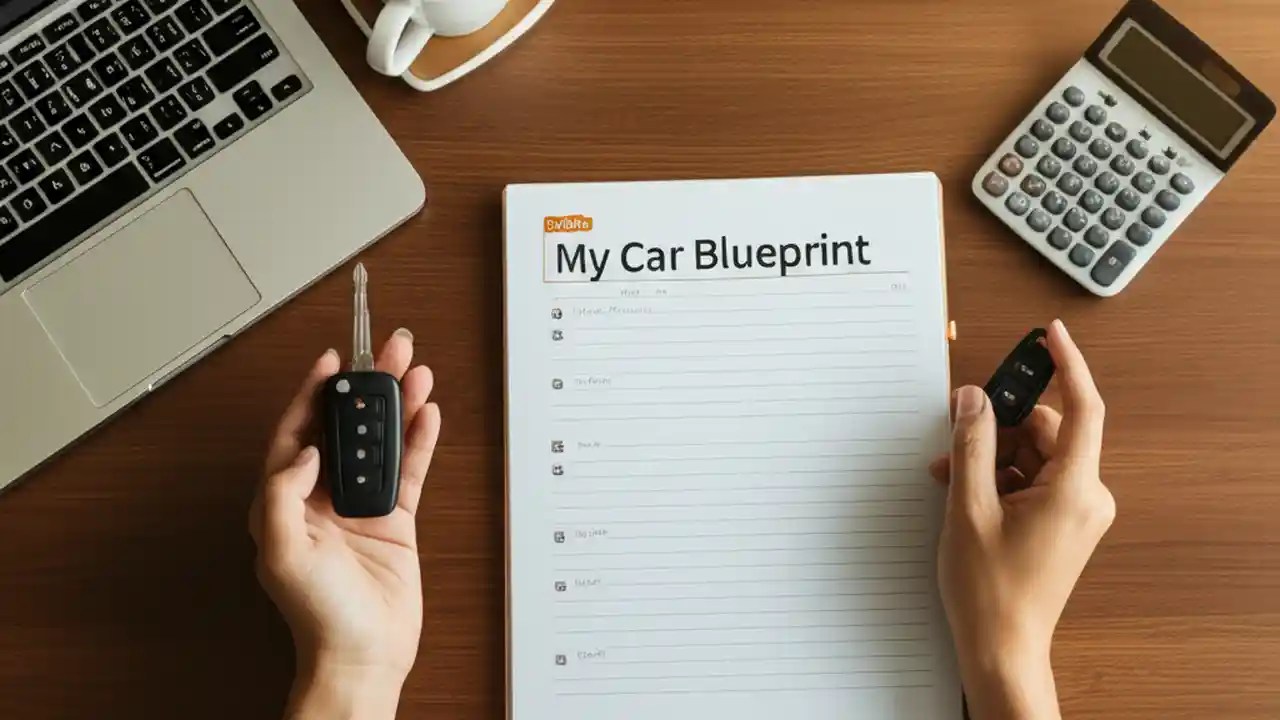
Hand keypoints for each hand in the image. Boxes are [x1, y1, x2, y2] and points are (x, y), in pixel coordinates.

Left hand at [249, 330, 441, 719]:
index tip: (330, 361)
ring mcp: (360, 506)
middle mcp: (321, 498)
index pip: (297, 433)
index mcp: (285, 502)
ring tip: (415, 373)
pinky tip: (428, 415)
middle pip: (346, 428)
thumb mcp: (281, 552)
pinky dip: (420, 441)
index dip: (312, 393)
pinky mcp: (395, 520)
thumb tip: (305, 449)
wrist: (363, 655)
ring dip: (397, 406)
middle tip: (386, 353)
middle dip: (365, 388)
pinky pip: (409, 471)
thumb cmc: (317, 616)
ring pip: (381, 442)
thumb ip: (282, 493)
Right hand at [929, 320, 1114, 719]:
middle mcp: (1085, 496)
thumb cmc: (989, 591)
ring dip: (990, 456)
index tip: (1052, 334)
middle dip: (997, 428)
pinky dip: (998, 476)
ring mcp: (1076, 510)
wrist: (1001, 648)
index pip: (1082, 409)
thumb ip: (971, 446)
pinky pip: (1032, 477)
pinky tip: (964, 490)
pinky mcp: (1063, 521)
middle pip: (1045, 430)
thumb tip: (974, 399)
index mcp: (1074, 490)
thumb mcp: (969, 508)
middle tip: (954, 434)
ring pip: (1033, 453)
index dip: (1067, 364)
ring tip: (949, 477)